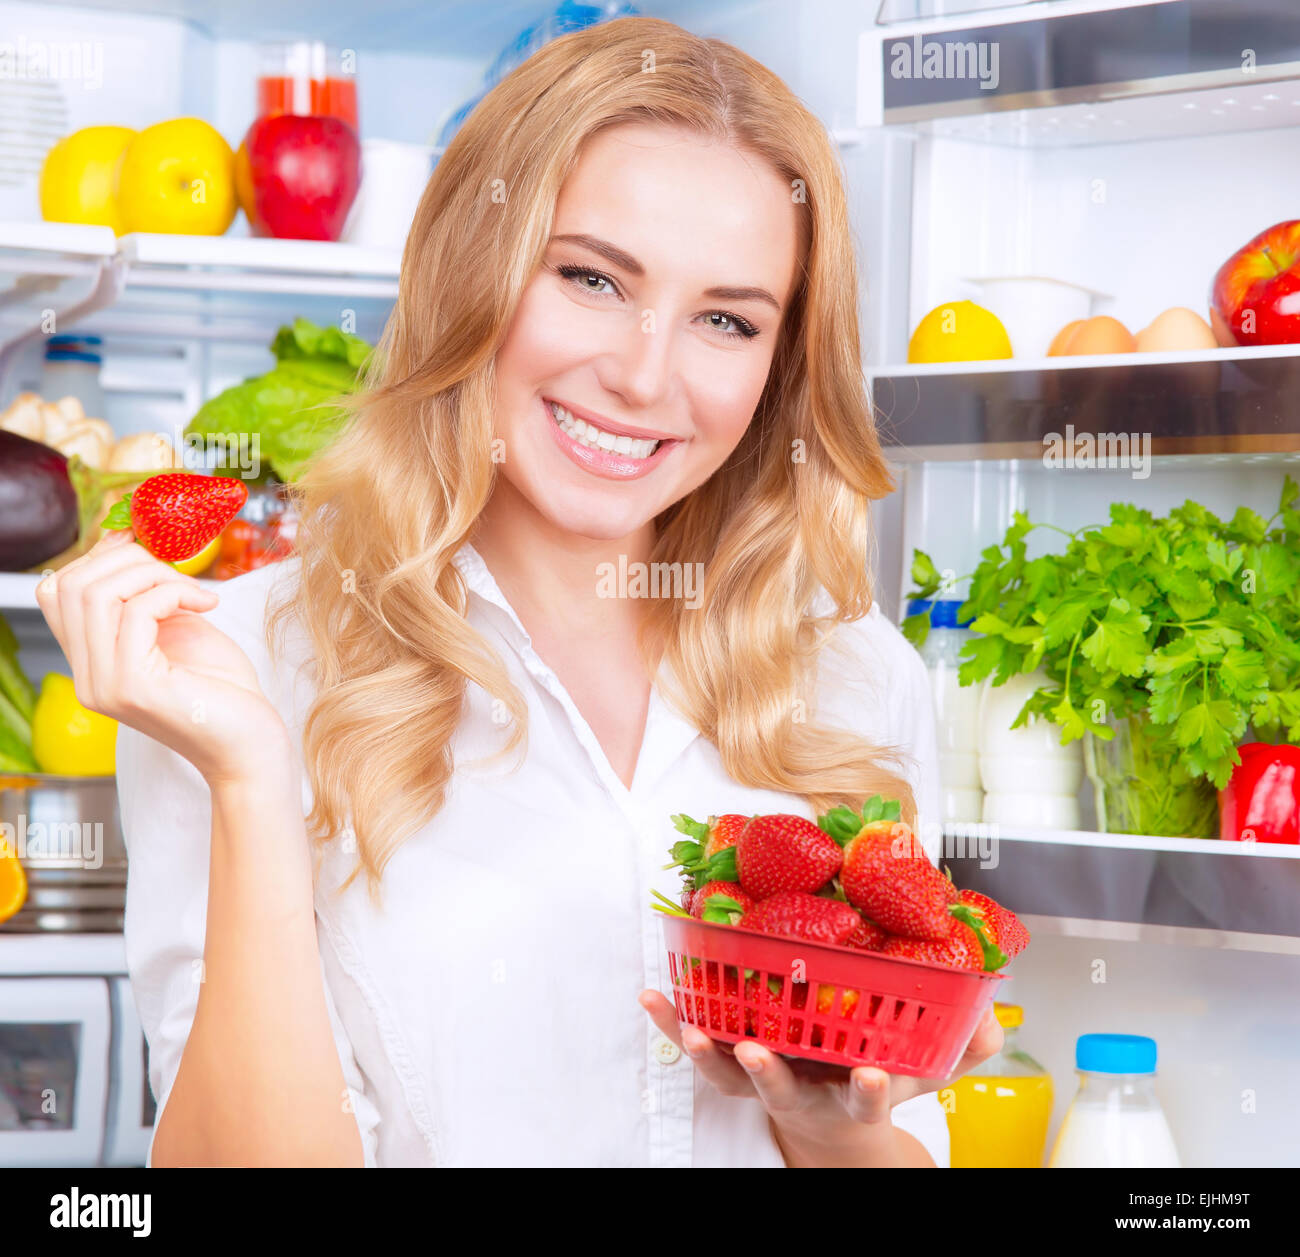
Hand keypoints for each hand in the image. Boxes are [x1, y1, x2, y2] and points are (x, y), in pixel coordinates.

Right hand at [35, 529, 290, 784]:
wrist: (251, 745)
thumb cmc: (225, 690)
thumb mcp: (179, 629)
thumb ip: (148, 595)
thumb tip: (131, 541)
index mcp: (93, 662)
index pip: (57, 591)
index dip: (99, 556)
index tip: (146, 545)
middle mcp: (88, 677)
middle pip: (69, 585)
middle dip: (127, 559)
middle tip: (178, 570)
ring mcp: (105, 685)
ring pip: (96, 593)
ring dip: (153, 574)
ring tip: (195, 590)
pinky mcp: (133, 687)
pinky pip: (136, 612)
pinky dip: (173, 593)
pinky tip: (206, 604)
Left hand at [639, 988, 1002, 1166]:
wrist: (831, 1123)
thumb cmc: (872, 1078)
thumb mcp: (926, 1069)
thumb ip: (963, 1045)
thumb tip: (988, 1019)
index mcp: (852, 1090)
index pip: (864, 1094)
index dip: (866, 1086)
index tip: (868, 1073)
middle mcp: (803, 1089)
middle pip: (781, 1089)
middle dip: (766, 1074)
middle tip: (753, 1053)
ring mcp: (764, 1078)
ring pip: (730, 1076)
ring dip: (708, 1052)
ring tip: (690, 1026)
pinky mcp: (733, 1062)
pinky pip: (699, 1041)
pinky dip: (672, 1022)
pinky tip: (653, 996)